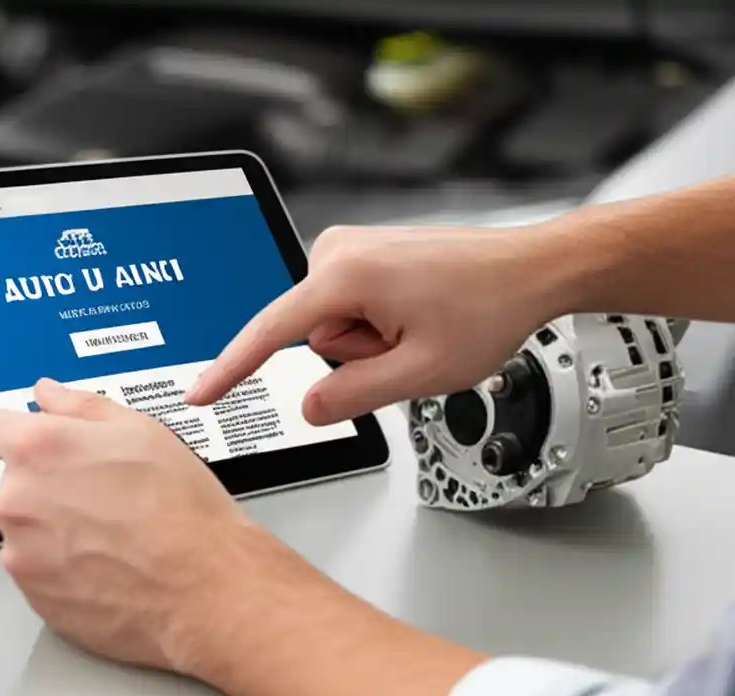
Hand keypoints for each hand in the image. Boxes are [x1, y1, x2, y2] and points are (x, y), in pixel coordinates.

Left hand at [0, 379, 274, 670]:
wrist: (205, 586)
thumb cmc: (182, 510)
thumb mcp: (140, 430)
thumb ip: (81, 406)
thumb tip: (50, 394)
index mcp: (38, 447)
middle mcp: (17, 499)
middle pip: (17, 488)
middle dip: (54, 492)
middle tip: (110, 501)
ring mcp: (22, 553)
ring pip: (31, 533)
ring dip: (63, 532)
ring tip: (121, 537)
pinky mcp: (35, 597)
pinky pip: (42, 574)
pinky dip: (70, 569)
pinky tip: (114, 565)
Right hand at [186, 224, 568, 423]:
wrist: (532, 270)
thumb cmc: (489, 307)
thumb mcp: (420, 374)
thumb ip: (353, 396)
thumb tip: (309, 407)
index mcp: (345, 276)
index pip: (270, 332)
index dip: (232, 368)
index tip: (201, 394)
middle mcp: (339, 251)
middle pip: (315, 337)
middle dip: (358, 356)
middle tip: (413, 344)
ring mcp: (352, 249)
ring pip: (334, 327)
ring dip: (373, 341)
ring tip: (422, 325)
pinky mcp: (364, 254)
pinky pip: (350, 309)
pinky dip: (379, 324)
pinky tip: (419, 313)